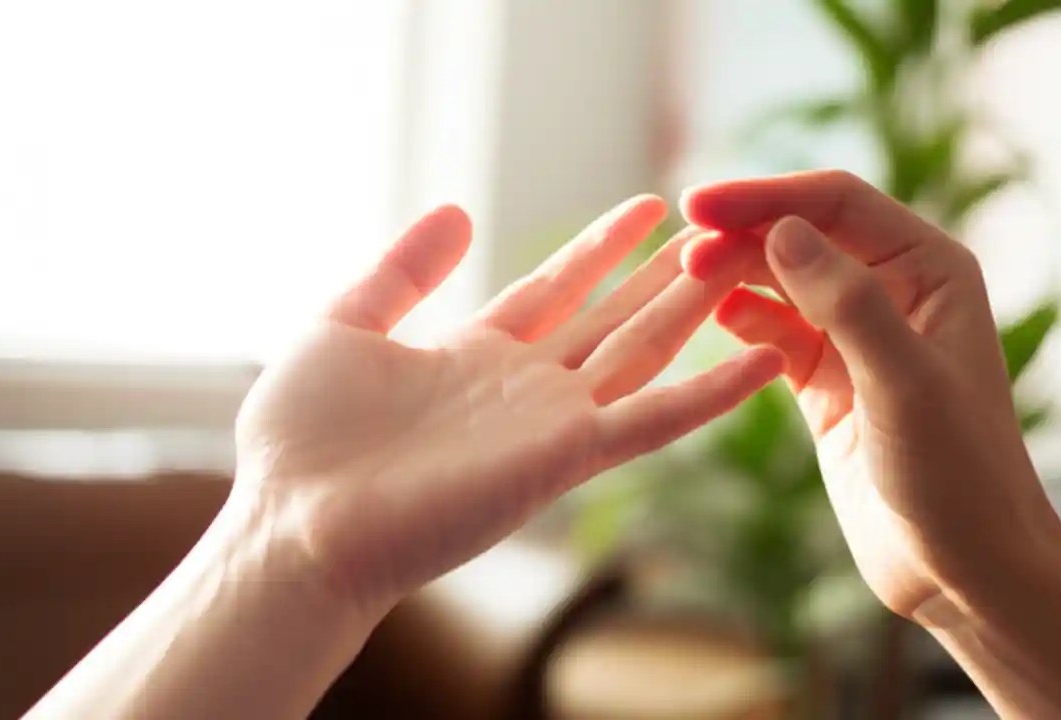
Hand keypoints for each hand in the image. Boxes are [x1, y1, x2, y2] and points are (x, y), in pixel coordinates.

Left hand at [233, 196, 781, 619]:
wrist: (295, 524)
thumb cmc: (302, 439)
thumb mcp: (344, 324)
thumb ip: (402, 270)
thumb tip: (457, 210)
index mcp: (473, 355)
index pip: (556, 288)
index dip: (602, 248)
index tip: (648, 206)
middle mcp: (523, 386)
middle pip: (612, 315)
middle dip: (664, 272)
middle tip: (720, 228)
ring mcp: (550, 421)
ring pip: (644, 351)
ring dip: (695, 308)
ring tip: (748, 262)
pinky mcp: (566, 455)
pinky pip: (654, 418)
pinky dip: (712, 393)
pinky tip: (765, 361)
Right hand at [681, 171, 1060, 618]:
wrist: (965, 568)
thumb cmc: (959, 475)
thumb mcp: (904, 382)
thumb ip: (846, 302)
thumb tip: (780, 231)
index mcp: (931, 270)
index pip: (837, 204)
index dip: (765, 197)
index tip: (697, 203)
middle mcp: (896, 291)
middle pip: (803, 235)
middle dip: (742, 235)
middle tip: (680, 252)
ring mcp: (859, 337)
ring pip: (784, 282)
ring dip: (735, 274)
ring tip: (682, 280)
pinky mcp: (829, 382)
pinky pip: (775, 332)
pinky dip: (743, 321)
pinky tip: (711, 319)